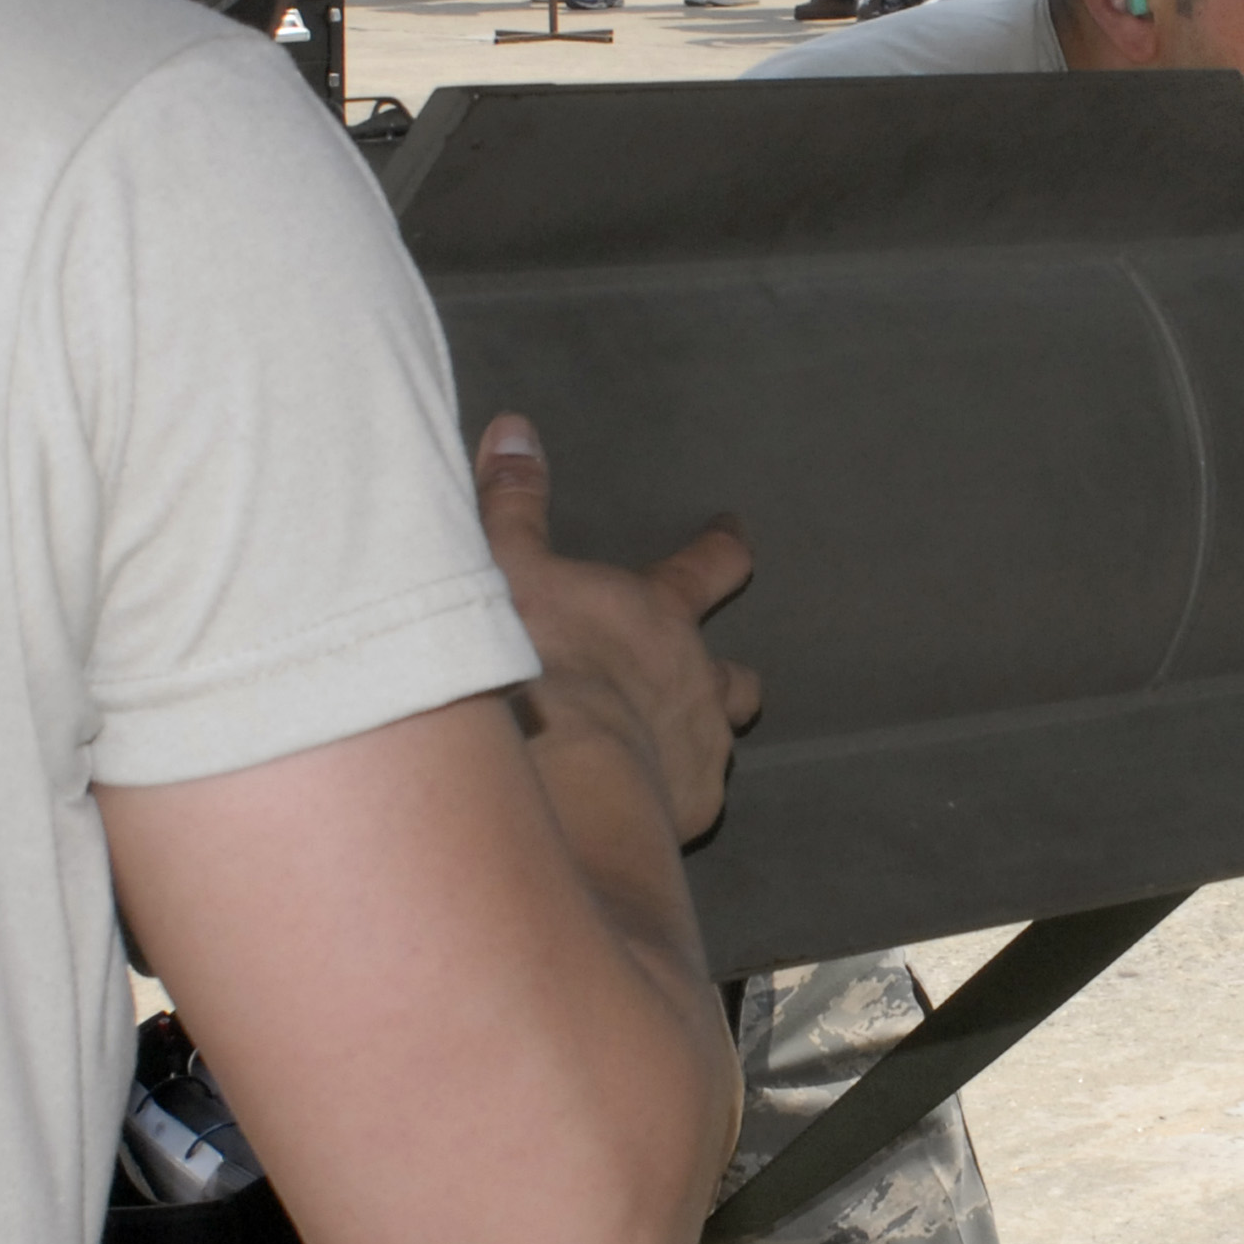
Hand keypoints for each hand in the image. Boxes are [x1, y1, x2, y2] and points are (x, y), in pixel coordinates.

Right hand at [475, 413, 760, 839]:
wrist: (559, 772)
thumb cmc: (533, 659)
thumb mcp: (506, 563)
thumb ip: (512, 500)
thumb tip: (515, 430)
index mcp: (660, 615)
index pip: (710, 565)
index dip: (724, 548)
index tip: (735, 534)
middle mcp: (696, 682)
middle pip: (737, 677)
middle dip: (729, 677)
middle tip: (716, 680)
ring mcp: (699, 751)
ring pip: (721, 742)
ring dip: (700, 742)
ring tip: (670, 756)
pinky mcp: (686, 812)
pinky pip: (688, 805)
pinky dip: (666, 803)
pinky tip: (634, 812)